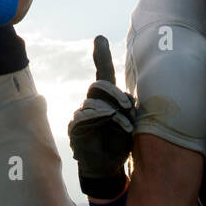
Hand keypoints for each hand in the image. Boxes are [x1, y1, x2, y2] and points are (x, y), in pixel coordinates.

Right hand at [67, 36, 135, 197]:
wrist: (107, 167)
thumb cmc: (119, 143)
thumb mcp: (130, 123)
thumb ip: (127, 108)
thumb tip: (125, 101)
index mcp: (107, 98)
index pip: (104, 73)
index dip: (101, 55)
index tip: (100, 39)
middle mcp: (93, 102)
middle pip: (99, 85)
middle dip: (114, 94)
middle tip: (127, 107)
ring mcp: (82, 114)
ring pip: (94, 101)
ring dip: (112, 112)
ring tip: (124, 126)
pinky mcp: (75, 126)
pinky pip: (85, 115)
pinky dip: (100, 118)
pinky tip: (109, 124)